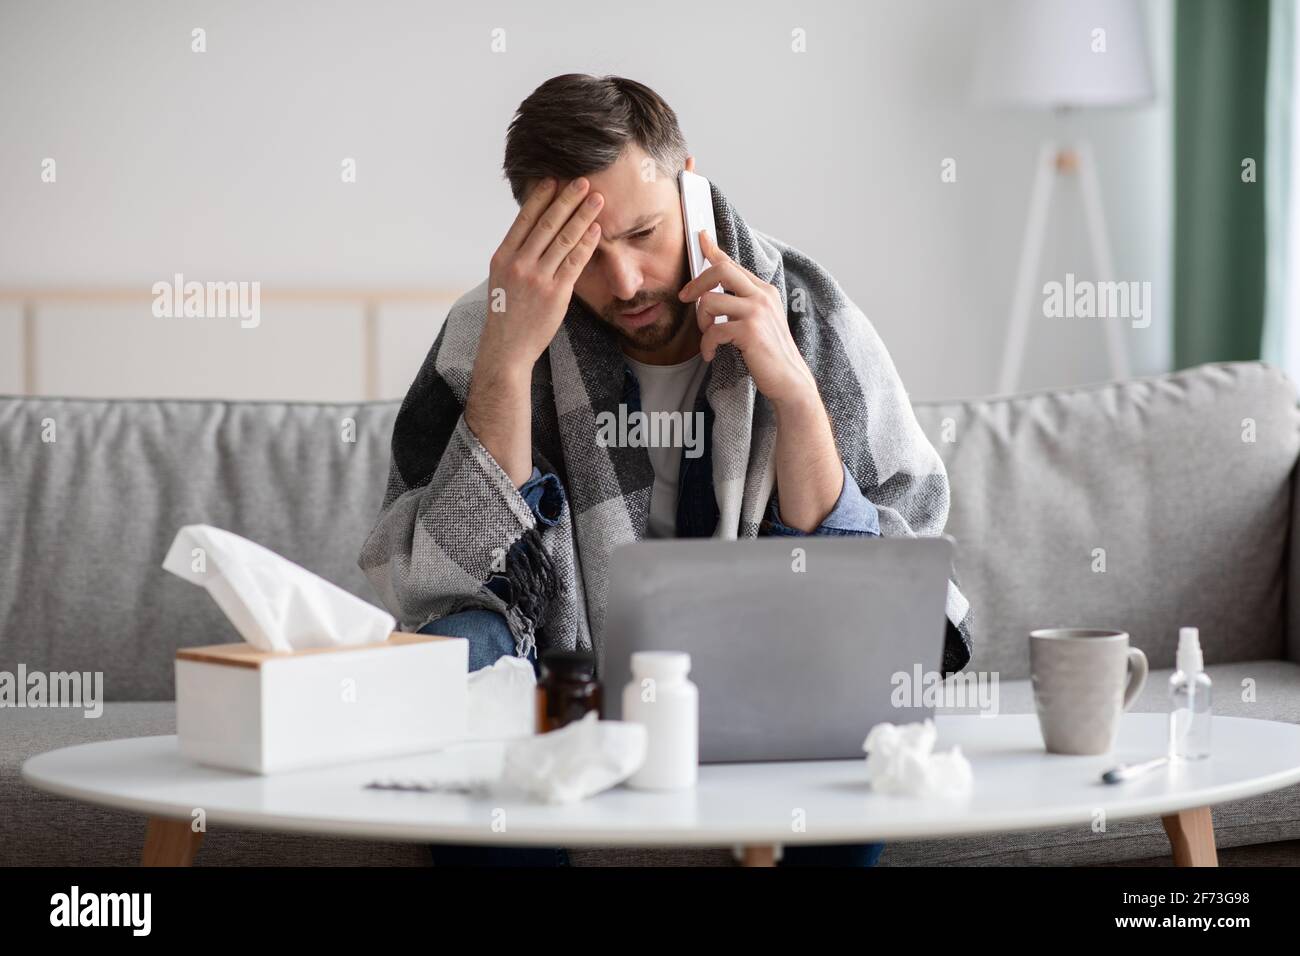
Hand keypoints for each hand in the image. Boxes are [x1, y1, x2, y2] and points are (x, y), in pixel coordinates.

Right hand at [479, 176, 603, 376]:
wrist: (506, 347)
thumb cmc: (507, 313)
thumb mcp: (502, 278)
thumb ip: (517, 255)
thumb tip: (534, 231)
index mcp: (503, 257)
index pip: (523, 220)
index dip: (541, 198)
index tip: (554, 180)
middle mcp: (518, 264)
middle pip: (546, 224)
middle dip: (567, 200)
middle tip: (583, 181)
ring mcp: (536, 278)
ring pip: (563, 239)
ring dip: (582, 216)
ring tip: (597, 200)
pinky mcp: (555, 293)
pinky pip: (574, 262)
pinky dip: (587, 243)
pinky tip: (597, 230)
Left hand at [677, 229, 818, 408]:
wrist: (789, 379)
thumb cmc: (770, 353)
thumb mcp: (759, 321)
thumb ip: (742, 303)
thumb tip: (714, 292)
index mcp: (764, 290)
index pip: (732, 264)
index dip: (713, 250)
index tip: (700, 238)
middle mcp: (762, 295)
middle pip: (720, 271)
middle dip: (696, 283)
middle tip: (685, 297)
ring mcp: (757, 311)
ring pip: (710, 301)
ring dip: (701, 323)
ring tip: (708, 338)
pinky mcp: (749, 330)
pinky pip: (712, 330)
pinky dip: (706, 345)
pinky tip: (710, 355)